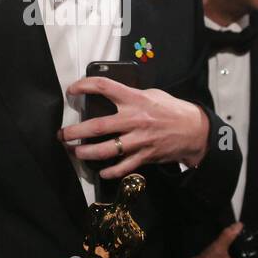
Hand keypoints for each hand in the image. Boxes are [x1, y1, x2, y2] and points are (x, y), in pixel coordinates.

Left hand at [59, 77, 210, 177]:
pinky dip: (110, 171)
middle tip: (63, 134)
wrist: (195, 130)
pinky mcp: (145, 156)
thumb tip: (108, 95)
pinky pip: (123, 167)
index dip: (84, 86)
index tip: (71, 90)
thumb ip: (131, 95)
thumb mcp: (152, 94)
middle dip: (76, 132)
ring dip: (87, 153)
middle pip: (98, 126)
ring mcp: (140, 140)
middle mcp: (135, 119)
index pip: (104, 87)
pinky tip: (100, 171)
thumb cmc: (171, 110)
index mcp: (136, 99)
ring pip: (107, 150)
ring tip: (76, 152)